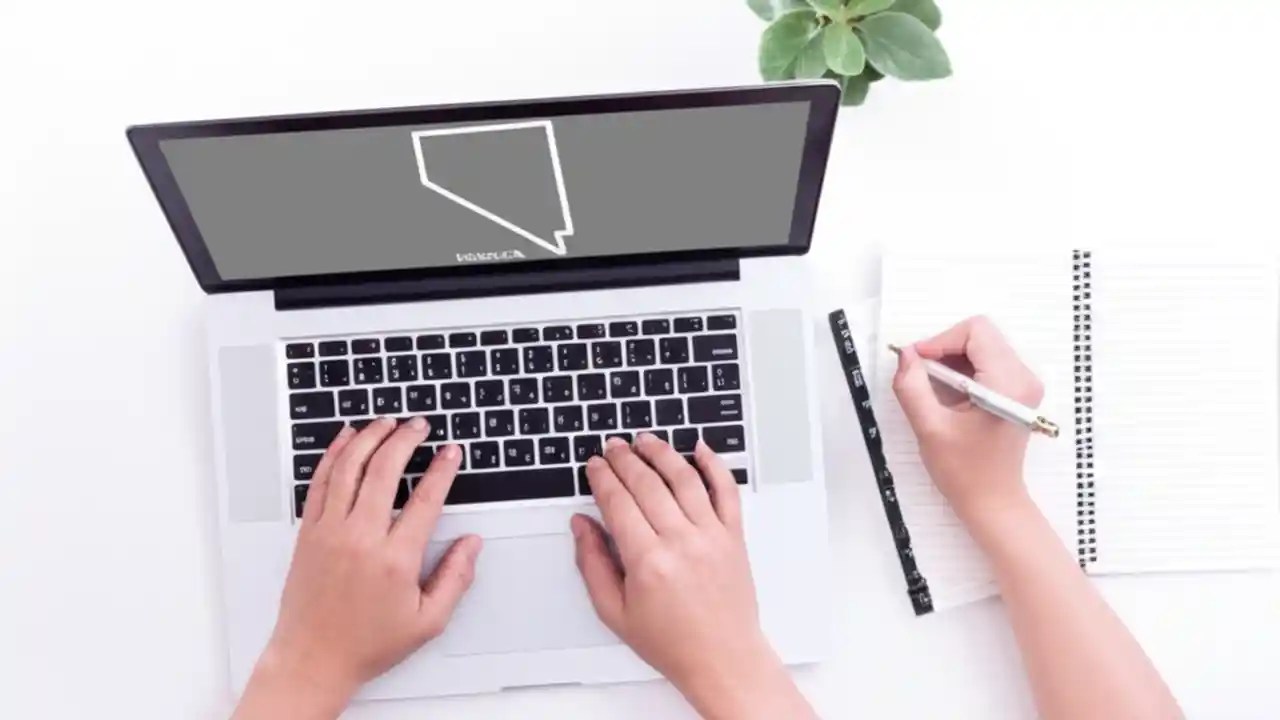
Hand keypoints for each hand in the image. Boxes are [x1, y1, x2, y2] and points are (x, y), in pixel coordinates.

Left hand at [233, 417, 481, 719]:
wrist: (312, 659)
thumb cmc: (366, 644)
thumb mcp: (427, 622)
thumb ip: (455, 579)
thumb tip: (471, 545)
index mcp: (394, 560)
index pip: (425, 499)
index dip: (442, 469)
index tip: (450, 452)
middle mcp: (360, 538)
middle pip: (384, 470)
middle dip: (405, 439)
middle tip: (419, 426)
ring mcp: (330, 532)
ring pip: (349, 468)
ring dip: (369, 437)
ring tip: (386, 422)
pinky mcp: (308, 533)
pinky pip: (320, 482)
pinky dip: (333, 455)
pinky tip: (345, 439)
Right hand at [572, 434, 813, 719]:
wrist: (723, 660)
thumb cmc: (672, 643)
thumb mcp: (615, 612)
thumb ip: (593, 564)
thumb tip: (581, 526)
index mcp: (648, 562)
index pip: (618, 503)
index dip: (602, 478)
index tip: (594, 465)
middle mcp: (681, 542)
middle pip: (647, 483)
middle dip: (625, 459)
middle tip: (612, 447)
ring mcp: (711, 536)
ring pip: (685, 478)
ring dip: (662, 453)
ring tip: (645, 441)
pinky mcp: (734, 537)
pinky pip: (727, 490)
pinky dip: (715, 465)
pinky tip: (701, 448)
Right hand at [892, 315, 1044, 522]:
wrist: (992, 501)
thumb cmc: (964, 471)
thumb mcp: (929, 428)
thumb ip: (912, 386)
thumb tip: (905, 354)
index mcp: (1008, 384)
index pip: (976, 332)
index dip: (940, 340)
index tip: (917, 364)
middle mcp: (1024, 378)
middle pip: (980, 335)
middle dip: (945, 349)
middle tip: (921, 375)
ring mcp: (1024, 384)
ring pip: (982, 346)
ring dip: (952, 359)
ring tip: (933, 388)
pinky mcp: (1017, 391)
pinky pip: (987, 361)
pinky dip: (963, 369)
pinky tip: (948, 394)